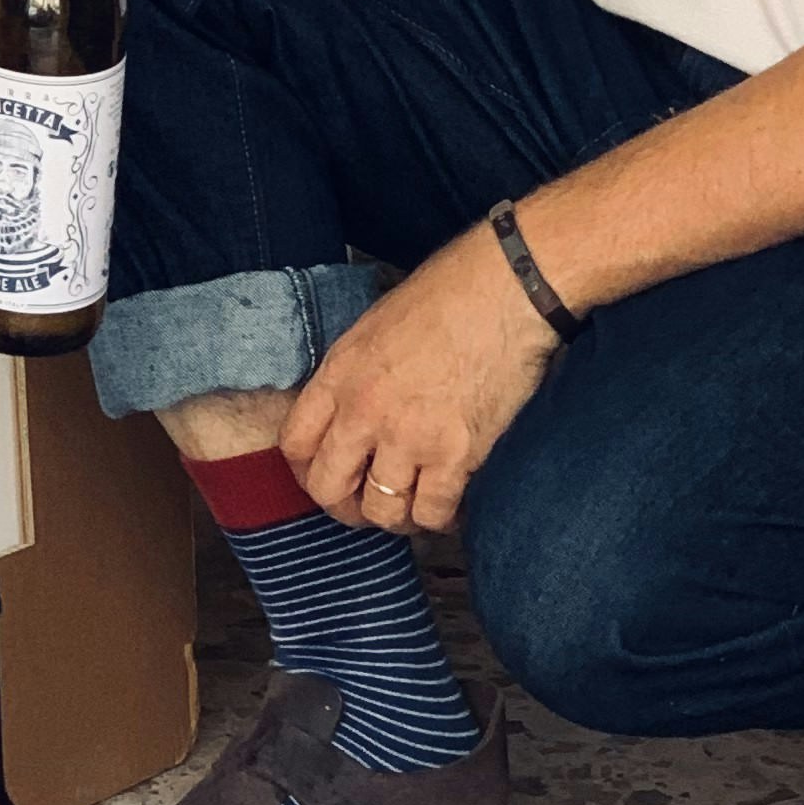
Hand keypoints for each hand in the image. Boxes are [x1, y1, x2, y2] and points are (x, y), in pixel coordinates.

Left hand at [282, 223, 557, 534]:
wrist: (508, 288)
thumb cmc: (450, 293)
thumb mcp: (376, 326)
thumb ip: (354, 375)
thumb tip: (352, 413)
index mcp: (340, 374)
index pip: (295, 445)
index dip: (309, 471)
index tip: (331, 475)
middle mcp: (364, 411)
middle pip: (328, 489)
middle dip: (346, 505)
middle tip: (369, 503)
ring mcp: (408, 436)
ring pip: (381, 512)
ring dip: (396, 515)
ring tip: (414, 503)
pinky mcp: (456, 455)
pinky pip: (433, 513)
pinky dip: (441, 516)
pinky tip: (451, 499)